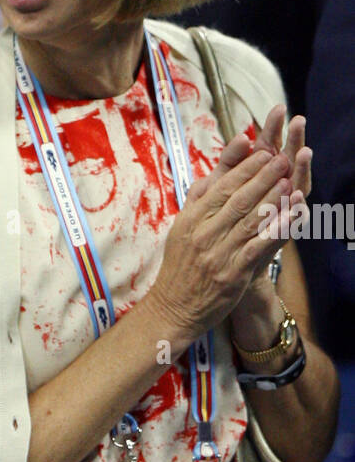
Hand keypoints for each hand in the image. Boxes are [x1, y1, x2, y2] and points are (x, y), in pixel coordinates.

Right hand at [147, 124, 295, 343]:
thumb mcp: (179, 230)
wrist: (172, 309)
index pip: (220, 187)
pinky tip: (290, 218)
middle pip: (238, 199)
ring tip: (288, 182)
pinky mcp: (232, 275)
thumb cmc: (179, 268)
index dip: (244, 168)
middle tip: (282, 159)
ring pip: (250, 220)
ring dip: (272, 199)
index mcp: (190, 220)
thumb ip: (197, 201)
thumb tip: (213, 172)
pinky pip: (258, 247)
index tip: (263, 152)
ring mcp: (218, 255)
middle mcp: (203, 235)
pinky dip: (276, 231)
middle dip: (263, 177)